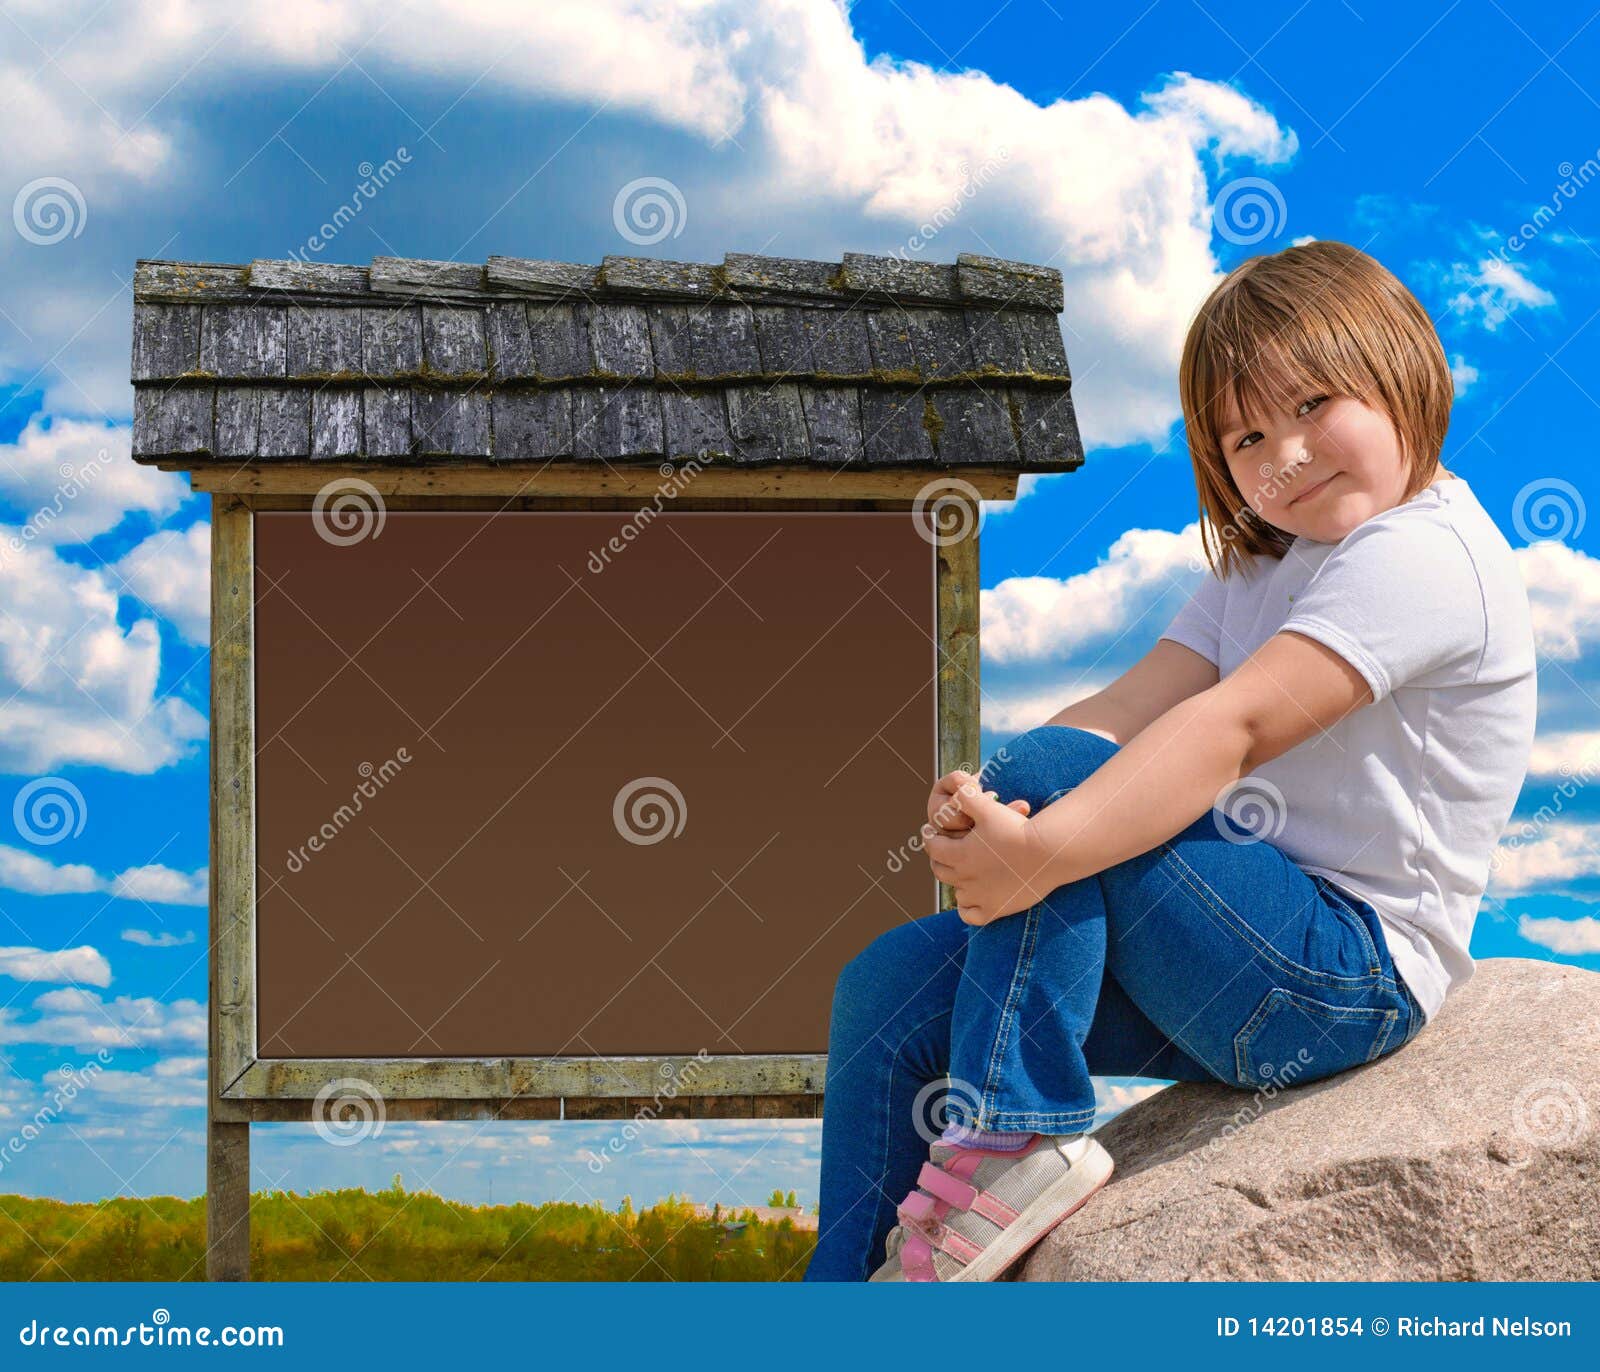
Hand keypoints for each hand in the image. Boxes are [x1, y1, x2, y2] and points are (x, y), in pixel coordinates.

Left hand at [925, 778, 1055, 925]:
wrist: (1048, 853)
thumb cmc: (1018, 829)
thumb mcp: (988, 807)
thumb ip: (967, 795)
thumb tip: (953, 781)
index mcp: (959, 855)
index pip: (933, 848)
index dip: (930, 838)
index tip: (929, 831)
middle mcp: (965, 879)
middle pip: (940, 871)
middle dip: (939, 858)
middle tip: (941, 850)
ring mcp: (980, 897)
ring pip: (956, 892)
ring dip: (955, 882)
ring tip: (959, 871)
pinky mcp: (996, 910)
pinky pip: (970, 915)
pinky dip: (968, 907)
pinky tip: (972, 897)